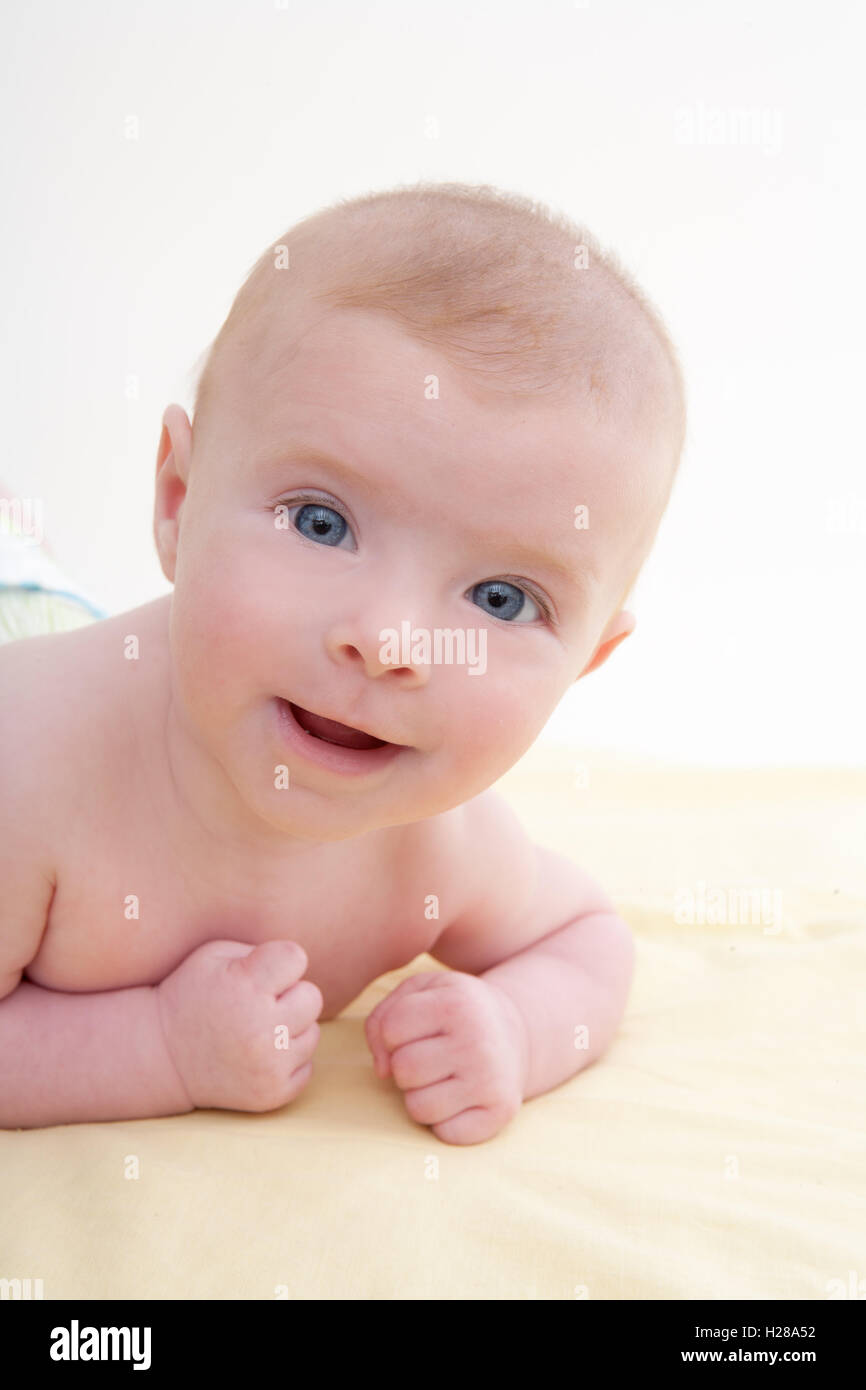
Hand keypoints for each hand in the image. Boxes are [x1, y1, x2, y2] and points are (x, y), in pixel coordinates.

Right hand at [156, 939, 322, 1112]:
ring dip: (290, 1029)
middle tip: (258, 1004)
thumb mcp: (214, 956)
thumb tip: (300, 966)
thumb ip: (262, 951)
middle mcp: (260, 1028)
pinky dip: (287, 1061)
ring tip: (254, 1030)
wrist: (162, 1057)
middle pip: (312, 997)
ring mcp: (268, 1065)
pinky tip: (257, 1055)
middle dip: (289, 996)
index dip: (282, 962)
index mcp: (245, 986)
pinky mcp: (272, 1094)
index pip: (296, 957)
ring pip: (312, 1033)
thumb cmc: (192, 995)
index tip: (262, 972)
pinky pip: (307, 1066)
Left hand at [364, 970, 528, 1144]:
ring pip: (418, 1108)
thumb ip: (382, 1018)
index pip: (390, 1030)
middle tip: (431, 1057)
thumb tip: (382, 1072)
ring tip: (444, 1078)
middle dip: (406, 1067)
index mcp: (455, 1003)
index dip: (394, 1035)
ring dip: (422, 1097)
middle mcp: (476, 1040)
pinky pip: (445, 1133)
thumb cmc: (456, 1011)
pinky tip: (461, 1099)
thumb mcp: (420, 992)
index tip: (417, 1032)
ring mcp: (490, 1079)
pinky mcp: (500, 1111)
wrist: (518, 1031)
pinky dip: (445, 1122)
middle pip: (403, 1070)